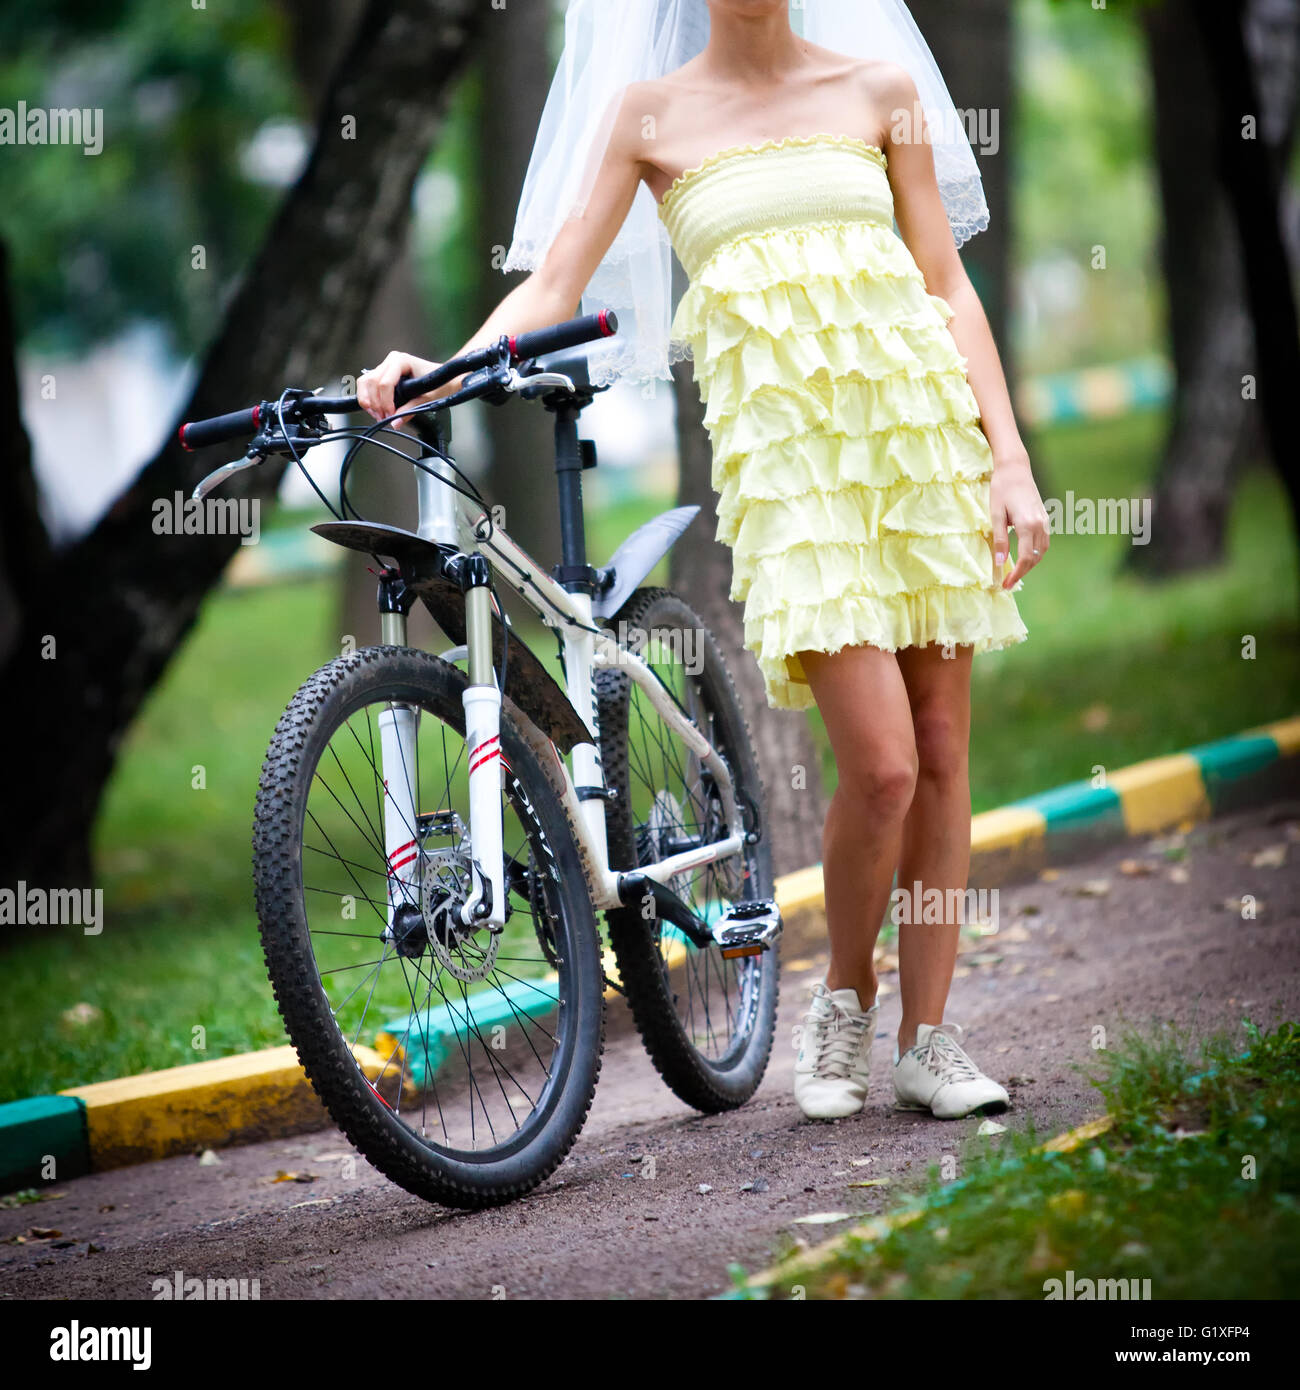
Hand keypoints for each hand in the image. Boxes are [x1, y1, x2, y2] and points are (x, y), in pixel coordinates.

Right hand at [356, 350, 442, 422]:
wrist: (444, 377)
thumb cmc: (438, 383)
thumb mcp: (426, 398)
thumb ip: (410, 410)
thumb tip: (395, 423)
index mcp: (401, 361)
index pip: (385, 383)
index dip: (385, 402)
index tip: (390, 415)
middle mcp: (390, 361)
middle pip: (370, 382)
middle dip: (374, 403)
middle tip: (382, 418)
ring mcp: (385, 366)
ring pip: (365, 382)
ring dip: (368, 401)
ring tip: (378, 415)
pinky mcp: (382, 373)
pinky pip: (367, 384)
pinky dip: (368, 398)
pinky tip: (376, 409)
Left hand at [988, 451, 1049, 588]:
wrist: (1015, 469)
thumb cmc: (1001, 489)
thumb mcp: (995, 514)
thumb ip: (1000, 539)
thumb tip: (1000, 562)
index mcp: (1027, 525)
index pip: (1026, 558)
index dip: (1016, 574)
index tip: (1006, 584)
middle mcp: (1040, 525)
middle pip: (1035, 558)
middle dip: (1022, 573)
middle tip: (1008, 583)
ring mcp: (1045, 521)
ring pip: (1042, 552)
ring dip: (1030, 564)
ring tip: (1015, 573)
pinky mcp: (1045, 518)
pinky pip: (1044, 542)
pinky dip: (1036, 553)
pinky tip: (1024, 557)